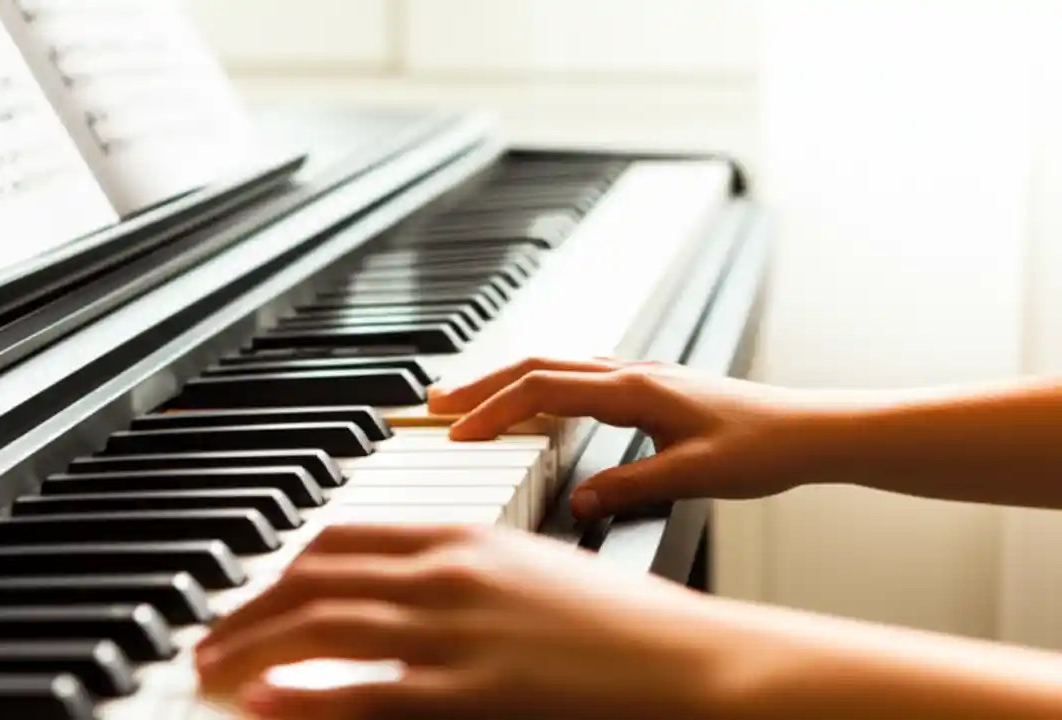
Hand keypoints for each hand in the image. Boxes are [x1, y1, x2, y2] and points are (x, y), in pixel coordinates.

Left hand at [195, 524, 732, 718]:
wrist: (690, 663)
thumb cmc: (624, 624)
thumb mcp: (538, 573)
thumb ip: (469, 574)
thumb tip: (412, 588)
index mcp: (468, 537)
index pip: (344, 537)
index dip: (285, 567)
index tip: (258, 592)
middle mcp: (448, 573)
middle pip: (315, 577)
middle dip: (249, 607)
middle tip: (211, 636)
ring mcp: (454, 632)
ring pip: (321, 625)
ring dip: (252, 647)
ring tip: (211, 670)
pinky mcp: (467, 694)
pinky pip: (360, 691)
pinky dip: (298, 696)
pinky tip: (260, 702)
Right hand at [428, 357, 841, 519]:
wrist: (810, 430)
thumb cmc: (763, 447)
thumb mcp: (693, 477)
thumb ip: (630, 488)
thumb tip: (578, 504)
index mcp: (635, 389)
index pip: (543, 389)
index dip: (494, 410)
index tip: (458, 434)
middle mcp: (632, 372)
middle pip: (537, 365)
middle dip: (482, 383)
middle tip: (437, 403)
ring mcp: (641, 375)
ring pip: (556, 365)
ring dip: (509, 380)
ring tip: (471, 400)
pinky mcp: (651, 386)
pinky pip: (580, 375)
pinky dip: (542, 385)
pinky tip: (537, 402)